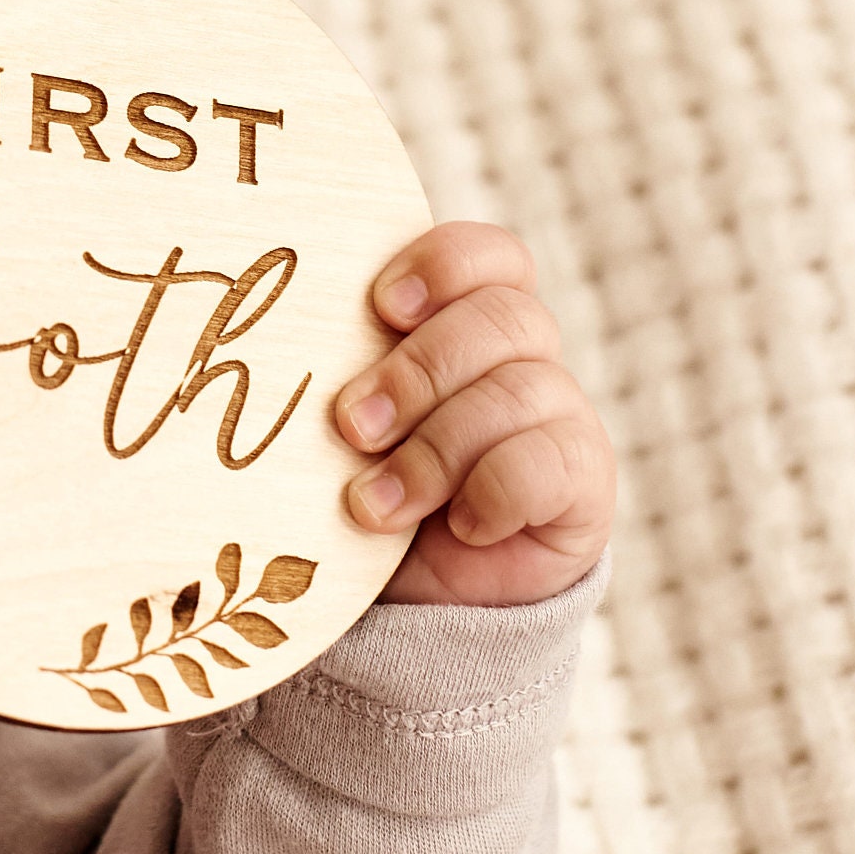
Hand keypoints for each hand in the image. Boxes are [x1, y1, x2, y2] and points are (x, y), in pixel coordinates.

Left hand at [334, 222, 613, 606]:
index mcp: (464, 316)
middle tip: (352, 426)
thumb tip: (272, 342)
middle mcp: (521, 355)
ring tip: (371, 505)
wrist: (416, 598)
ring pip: (519, 392)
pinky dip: (493, 494)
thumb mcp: (342, 425)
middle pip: (502, 319)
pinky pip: (550, 463)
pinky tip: (459, 526)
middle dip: (418, 372)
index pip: (489, 255)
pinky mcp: (582, 482)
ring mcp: (558, 415)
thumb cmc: (362, 484)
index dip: (444, 264)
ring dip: (434, 451)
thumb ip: (331, 373)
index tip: (382, 306)